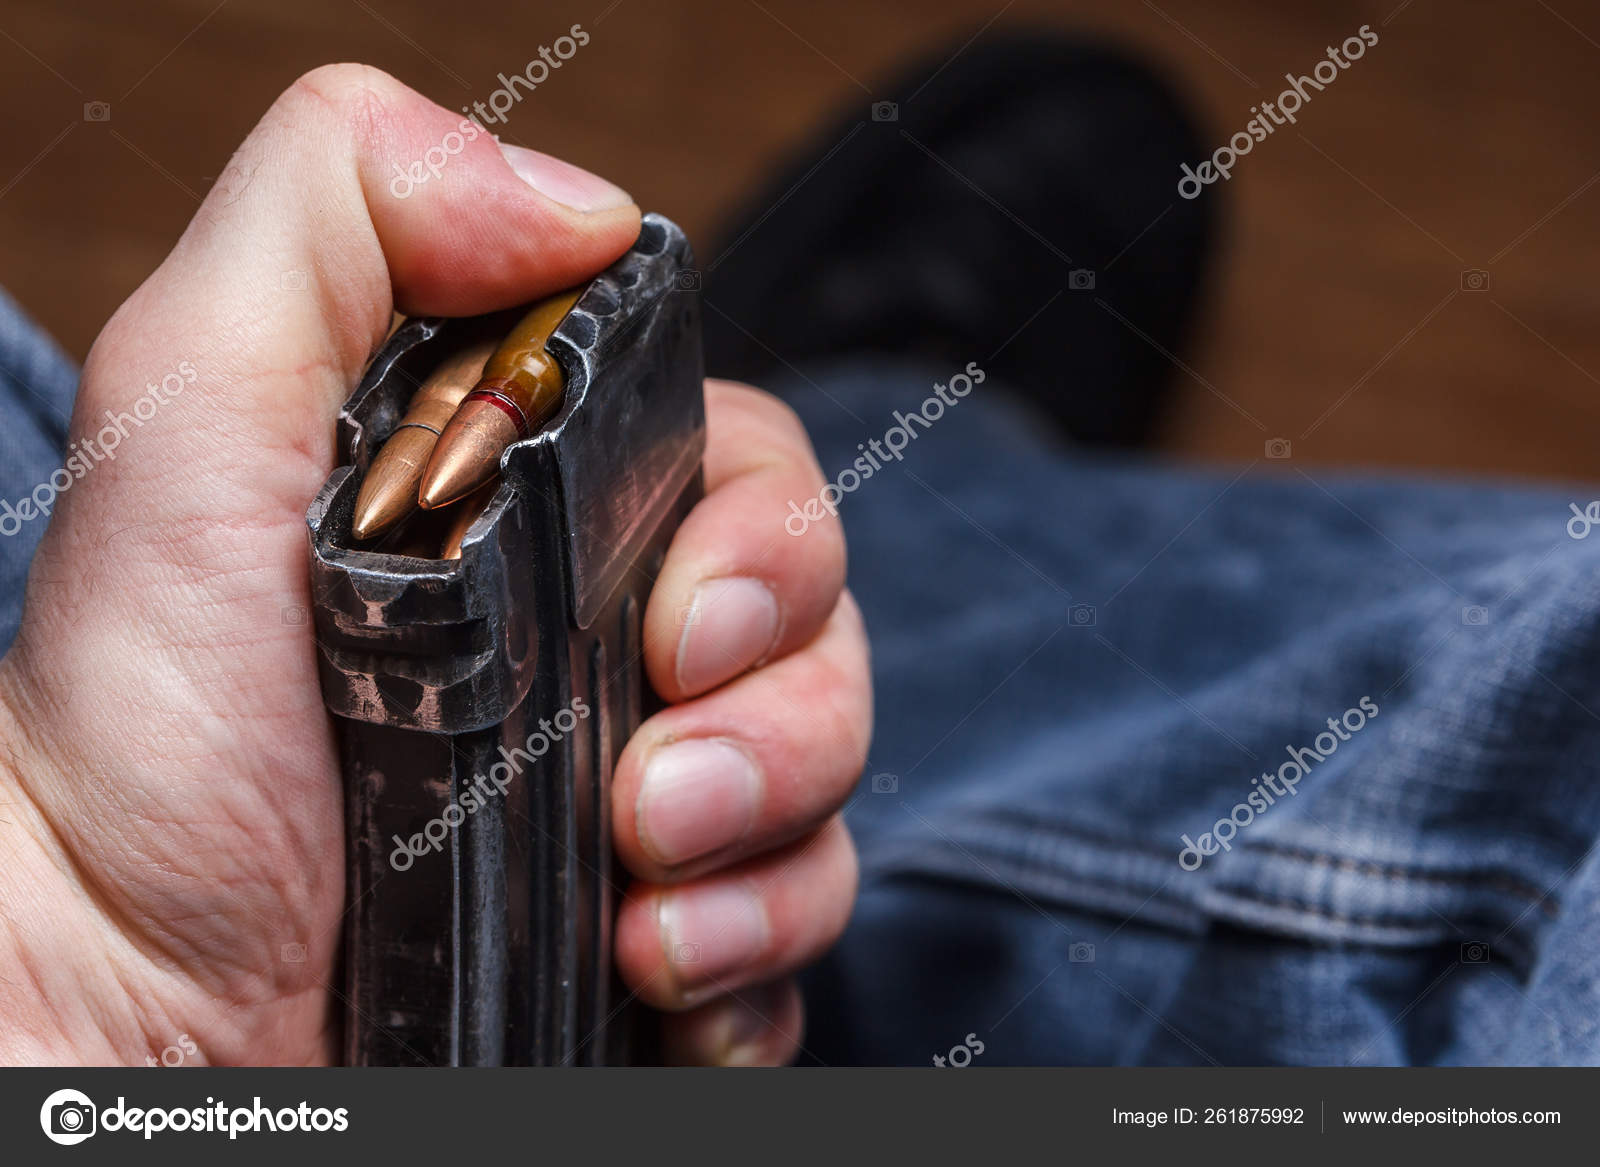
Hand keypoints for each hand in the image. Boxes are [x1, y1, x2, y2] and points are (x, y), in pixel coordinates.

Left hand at [0, 64, 867, 1066]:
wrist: (116, 1005)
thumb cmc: (144, 733)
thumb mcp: (194, 414)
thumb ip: (341, 219)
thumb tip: (580, 207)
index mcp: (552, 522)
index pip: (754, 483)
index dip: (761, 548)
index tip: (678, 630)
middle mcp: (610, 652)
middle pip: (819, 636)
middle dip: (776, 720)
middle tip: (648, 796)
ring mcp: (647, 802)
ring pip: (829, 788)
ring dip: (768, 856)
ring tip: (640, 911)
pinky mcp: (665, 941)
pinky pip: (797, 928)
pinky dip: (754, 963)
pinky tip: (658, 989)